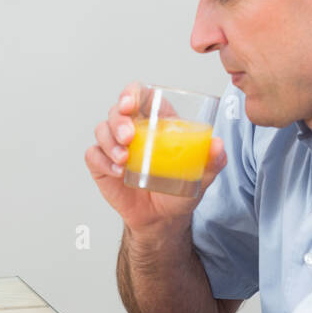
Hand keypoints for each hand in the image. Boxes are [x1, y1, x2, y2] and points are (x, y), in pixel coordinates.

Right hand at [84, 81, 227, 232]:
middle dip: (119, 119)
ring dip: (110, 141)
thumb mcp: (200, 176)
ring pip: (102, 129)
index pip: (139, 95)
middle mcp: (133, 130)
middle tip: (128, 137)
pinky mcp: (102, 165)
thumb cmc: (179, 191)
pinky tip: (118, 172)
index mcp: (156, 121)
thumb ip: (212, 161)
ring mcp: (115, 147)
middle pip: (117, 110)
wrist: (162, 219)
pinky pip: (93, 155)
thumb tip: (218, 145)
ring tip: (124, 159)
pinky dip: (103, 161)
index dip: (131, 93)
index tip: (130, 103)